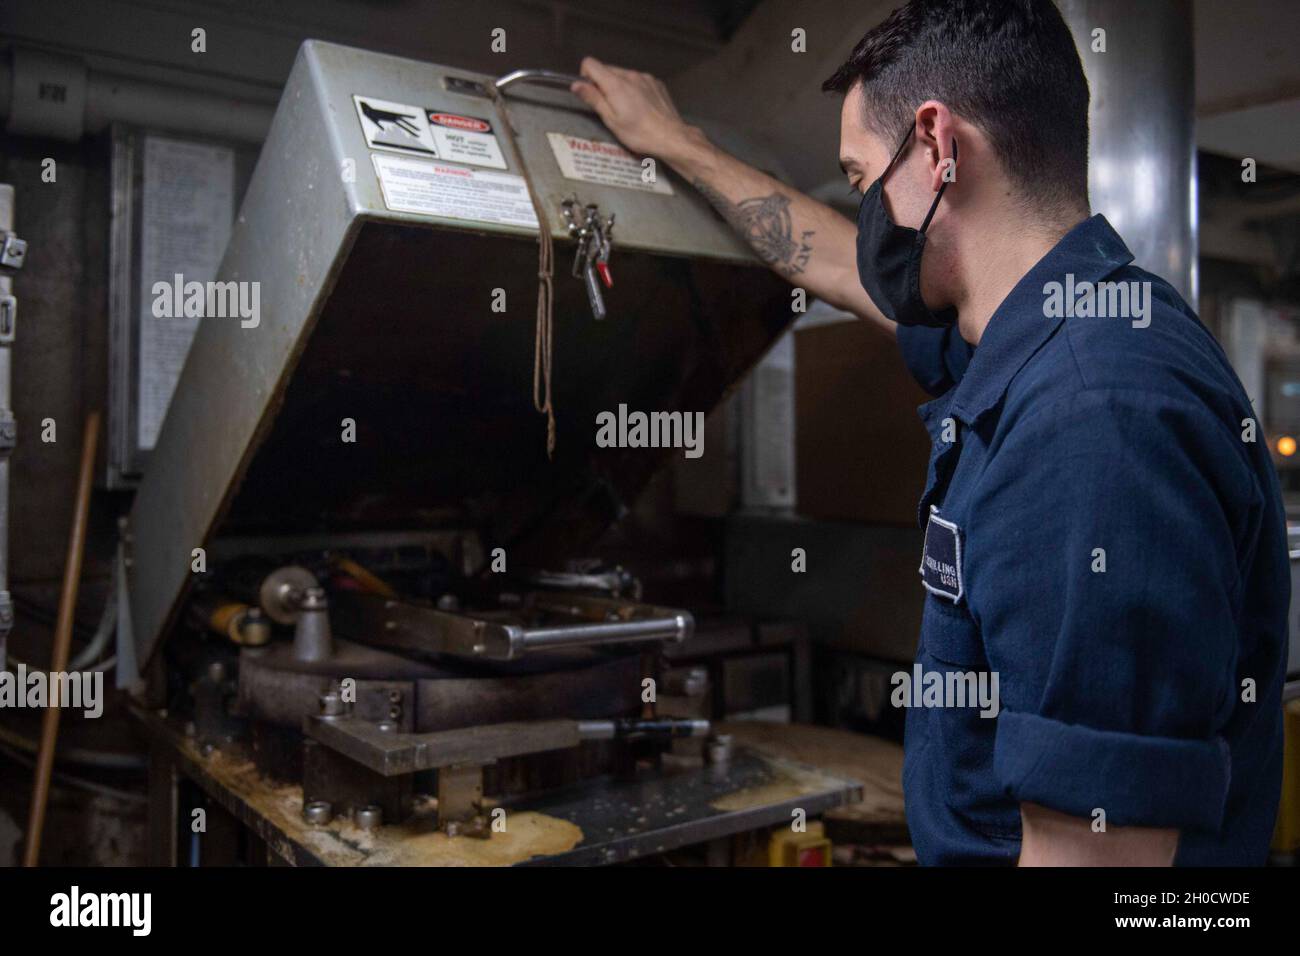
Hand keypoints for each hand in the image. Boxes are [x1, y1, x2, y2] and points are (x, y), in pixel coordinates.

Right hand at [570, 57, 705, 165]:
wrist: (670, 136)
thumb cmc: (641, 133)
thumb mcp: (611, 120)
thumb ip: (593, 99)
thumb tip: (577, 85)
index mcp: (616, 84)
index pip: (590, 64)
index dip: (586, 76)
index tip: (590, 91)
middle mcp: (630, 75)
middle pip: (607, 69)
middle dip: (603, 84)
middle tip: (609, 107)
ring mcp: (645, 78)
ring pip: (623, 75)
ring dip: (619, 87)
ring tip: (627, 109)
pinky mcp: (655, 83)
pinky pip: (638, 80)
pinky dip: (634, 89)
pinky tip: (640, 107)